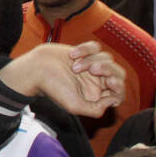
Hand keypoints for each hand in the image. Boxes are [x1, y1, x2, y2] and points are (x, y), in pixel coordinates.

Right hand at [0, 41, 125, 115]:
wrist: (36, 69)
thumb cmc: (53, 89)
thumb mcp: (74, 106)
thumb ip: (96, 109)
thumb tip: (113, 100)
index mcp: (96, 96)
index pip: (118, 92)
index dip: (119, 87)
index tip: (109, 81)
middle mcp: (96, 81)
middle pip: (118, 73)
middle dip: (108, 70)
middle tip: (93, 70)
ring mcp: (91, 65)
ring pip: (107, 58)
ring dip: (90, 60)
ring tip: (74, 66)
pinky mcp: (85, 52)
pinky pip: (96, 47)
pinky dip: (86, 49)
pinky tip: (72, 54)